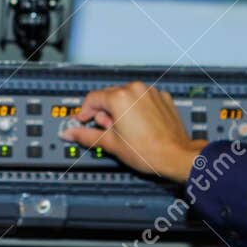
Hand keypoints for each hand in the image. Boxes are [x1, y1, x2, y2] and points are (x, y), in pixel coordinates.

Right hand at [59, 81, 208, 182]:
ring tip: (126, 130)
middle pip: (109, 95)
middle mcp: (136, 89)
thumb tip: (70, 134)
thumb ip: (87, 136)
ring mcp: (151, 92)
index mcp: (120, 97)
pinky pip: (143, 99)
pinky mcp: (163, 98)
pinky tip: (140, 125)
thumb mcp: (111, 144)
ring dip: (121, 110)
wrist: (176, 156)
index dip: (84, 111)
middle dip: (104, 112)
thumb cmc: (148, 152)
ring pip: (127, 96)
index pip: (92, 98)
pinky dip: (138, 108)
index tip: (83, 121)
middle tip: (108, 131)